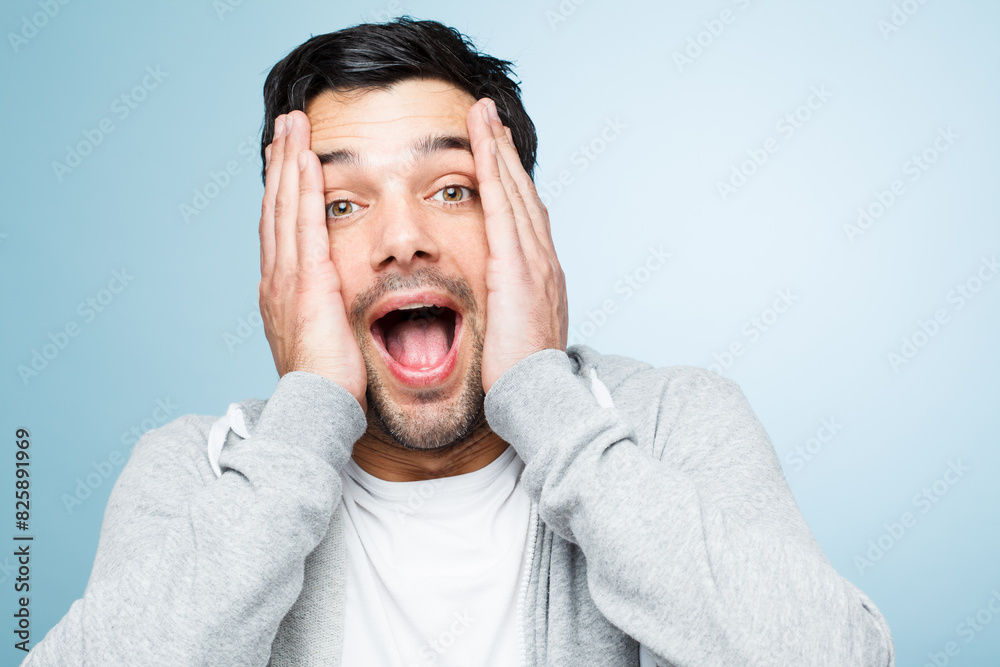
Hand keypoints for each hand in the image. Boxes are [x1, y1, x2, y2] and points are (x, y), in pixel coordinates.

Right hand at [258, 110, 367, 409]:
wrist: (317, 409)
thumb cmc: (327, 383)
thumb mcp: (321, 338)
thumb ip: (323, 312)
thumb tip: (333, 303)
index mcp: (281, 290)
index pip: (280, 228)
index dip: (281, 190)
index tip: (286, 160)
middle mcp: (277, 277)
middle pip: (275, 207)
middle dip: (280, 163)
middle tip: (284, 125)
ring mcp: (287, 278)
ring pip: (285, 206)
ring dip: (289, 162)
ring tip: (292, 125)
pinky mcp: (307, 282)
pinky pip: (304, 225)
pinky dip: (303, 190)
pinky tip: (308, 160)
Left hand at [467, 98, 568, 392]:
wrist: (538, 396)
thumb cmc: (522, 375)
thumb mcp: (517, 334)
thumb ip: (508, 310)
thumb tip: (498, 307)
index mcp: (541, 275)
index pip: (526, 216)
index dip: (512, 181)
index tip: (498, 155)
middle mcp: (543, 259)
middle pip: (524, 192)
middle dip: (506, 153)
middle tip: (491, 117)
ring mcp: (534, 259)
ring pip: (515, 190)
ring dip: (499, 149)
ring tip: (484, 116)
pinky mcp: (517, 265)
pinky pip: (502, 205)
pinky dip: (493, 169)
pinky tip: (481, 142)